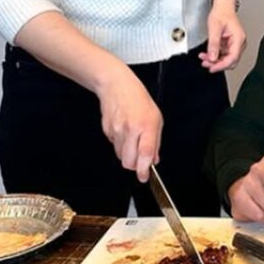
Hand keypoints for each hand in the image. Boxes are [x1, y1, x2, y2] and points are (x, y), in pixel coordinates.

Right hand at [96, 65, 162, 182]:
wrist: (117, 86)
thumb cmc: (138, 100)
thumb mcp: (156, 118)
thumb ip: (156, 142)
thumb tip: (154, 160)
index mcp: (146, 126)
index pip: (145, 154)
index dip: (144, 170)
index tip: (144, 177)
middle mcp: (131, 129)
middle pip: (129, 162)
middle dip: (134, 166)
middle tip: (140, 161)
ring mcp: (117, 131)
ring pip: (121, 156)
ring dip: (127, 154)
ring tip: (132, 139)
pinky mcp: (107, 131)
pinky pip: (114, 146)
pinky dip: (120, 145)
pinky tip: (123, 132)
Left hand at [199, 3, 246, 72]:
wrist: (223, 6)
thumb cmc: (222, 13)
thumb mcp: (215, 28)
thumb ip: (213, 44)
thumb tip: (212, 57)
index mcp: (239, 39)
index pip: (232, 58)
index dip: (221, 65)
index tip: (212, 67)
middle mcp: (239, 43)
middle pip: (230, 61)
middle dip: (217, 64)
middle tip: (205, 63)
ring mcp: (235, 44)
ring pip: (226, 59)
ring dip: (215, 60)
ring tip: (204, 58)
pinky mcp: (230, 44)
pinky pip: (223, 54)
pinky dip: (215, 56)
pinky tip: (207, 54)